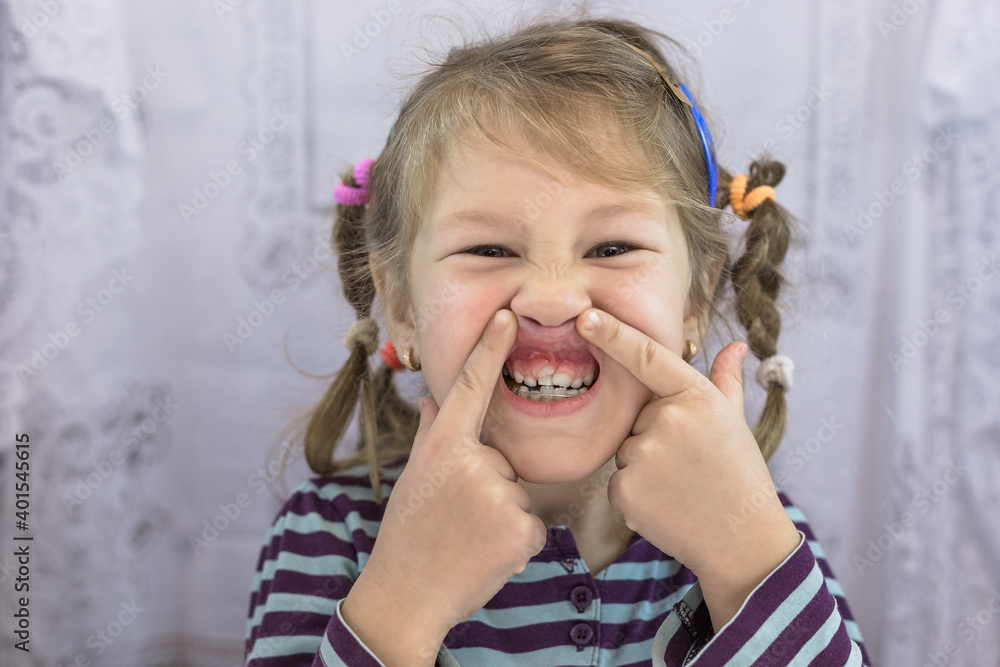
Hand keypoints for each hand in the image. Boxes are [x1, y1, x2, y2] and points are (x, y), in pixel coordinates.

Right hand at [355, 309, 547, 643]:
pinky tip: (488, 554)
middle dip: (492, 485)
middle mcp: (473, 462)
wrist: (406, 593)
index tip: (508, 315)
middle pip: (505, 459)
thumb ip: (431, 434)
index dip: (490, 349)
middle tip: (459, 517)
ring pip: (520, 493)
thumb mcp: (415, 476)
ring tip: (470, 537)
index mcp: (443, 445)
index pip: (469, 387)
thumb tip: (431, 398)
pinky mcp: (522, 528)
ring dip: (504, 515)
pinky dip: (517, 541)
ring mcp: (499, 495)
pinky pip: (534, 524)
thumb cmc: (410, 532)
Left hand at [576, 308, 799, 624]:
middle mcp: (668, 420)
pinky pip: (618, 479)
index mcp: (696, 396)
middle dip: (654, 434)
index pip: (647, 357)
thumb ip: (725, 380)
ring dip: (645, 464)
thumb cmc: (739, 473)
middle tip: (690, 461)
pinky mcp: (625, 489)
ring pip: (626, 449)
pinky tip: (666, 503)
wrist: (742, 538)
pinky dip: (636, 492)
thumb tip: (735, 345)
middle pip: (637, 416)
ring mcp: (644, 455)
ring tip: (681, 484)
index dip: (612, 334)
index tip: (583, 316)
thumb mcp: (735, 421)